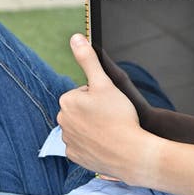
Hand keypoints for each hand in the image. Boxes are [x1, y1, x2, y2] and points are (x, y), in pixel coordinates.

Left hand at [57, 34, 153, 180]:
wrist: (131, 153)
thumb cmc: (119, 116)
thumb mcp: (104, 83)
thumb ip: (88, 59)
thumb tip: (75, 37)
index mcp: (67, 101)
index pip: (83, 93)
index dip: (99, 96)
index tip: (110, 104)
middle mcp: (62, 121)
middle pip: (81, 110)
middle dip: (94, 111)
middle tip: (112, 116)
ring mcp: (68, 141)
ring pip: (82, 127)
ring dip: (94, 127)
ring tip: (111, 130)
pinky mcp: (75, 157)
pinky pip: (83, 146)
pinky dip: (93, 145)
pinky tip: (106, 144)